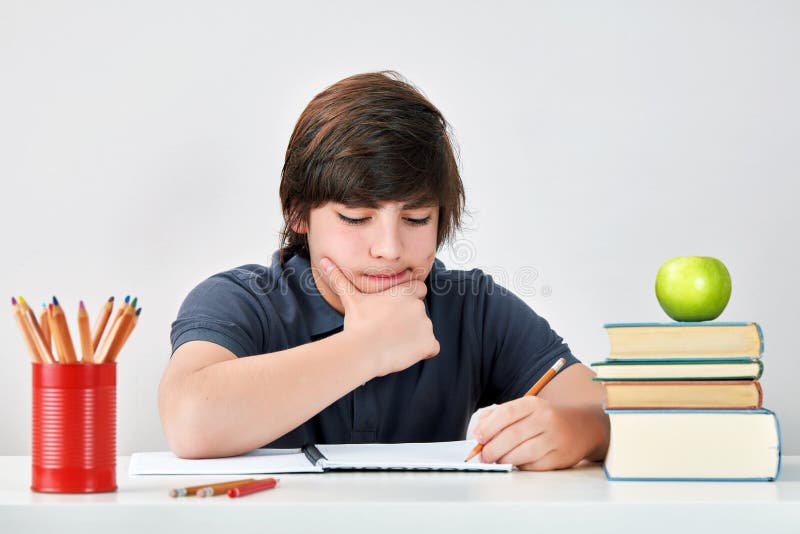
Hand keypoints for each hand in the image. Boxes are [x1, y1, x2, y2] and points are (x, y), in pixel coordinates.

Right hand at [318, 257, 439, 377]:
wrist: (363, 349)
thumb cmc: (357, 323)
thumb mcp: (350, 298)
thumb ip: (340, 279)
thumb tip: (323, 261)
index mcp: (404, 292)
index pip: (419, 290)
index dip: (408, 301)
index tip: (393, 312)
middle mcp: (419, 306)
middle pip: (419, 314)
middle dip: (407, 322)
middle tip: (387, 331)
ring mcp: (426, 325)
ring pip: (424, 331)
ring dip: (413, 337)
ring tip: (392, 342)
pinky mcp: (429, 343)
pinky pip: (431, 348)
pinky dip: (422, 351)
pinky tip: (404, 352)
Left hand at [472, 397, 588, 470]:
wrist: (581, 428)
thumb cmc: (544, 420)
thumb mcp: (524, 410)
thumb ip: (498, 416)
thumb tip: (478, 431)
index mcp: (533, 404)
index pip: (507, 413)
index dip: (489, 427)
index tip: (478, 437)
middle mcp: (545, 419)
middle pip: (512, 435)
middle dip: (492, 448)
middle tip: (483, 455)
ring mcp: (554, 439)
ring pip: (522, 453)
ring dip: (504, 459)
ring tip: (496, 460)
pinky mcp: (559, 458)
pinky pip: (533, 466)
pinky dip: (519, 466)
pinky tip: (515, 462)